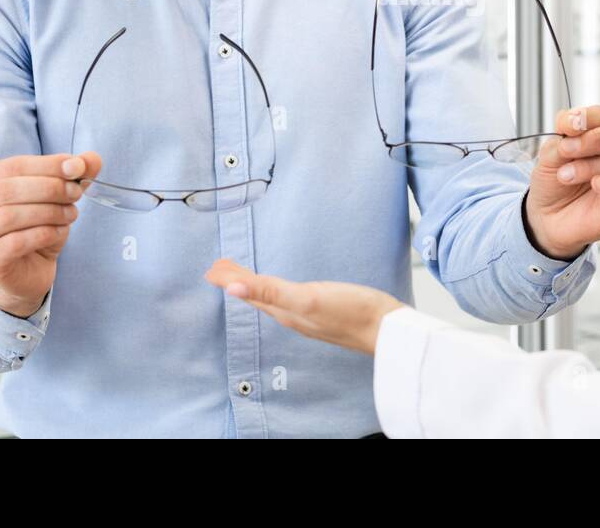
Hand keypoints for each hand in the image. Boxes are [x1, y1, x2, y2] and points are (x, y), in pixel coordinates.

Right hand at [0, 151, 100, 317]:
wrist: (30, 269)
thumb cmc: (38, 225)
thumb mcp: (57, 195)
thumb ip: (73, 173)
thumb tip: (90, 159)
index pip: (13, 166)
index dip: (48, 164)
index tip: (78, 168)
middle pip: (8, 189)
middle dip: (49, 188)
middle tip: (76, 193)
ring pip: (10, 216)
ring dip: (49, 212)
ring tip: (71, 214)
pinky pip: (16, 242)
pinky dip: (44, 233)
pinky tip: (60, 232)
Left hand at [204, 259, 405, 354]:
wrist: (388, 330)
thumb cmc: (353, 312)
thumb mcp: (308, 299)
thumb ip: (271, 292)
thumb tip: (232, 289)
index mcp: (286, 311)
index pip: (250, 291)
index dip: (230, 279)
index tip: (212, 269)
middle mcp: (294, 315)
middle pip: (258, 296)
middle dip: (238, 282)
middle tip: (220, 269)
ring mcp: (310, 315)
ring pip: (272, 299)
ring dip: (255, 286)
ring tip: (244, 277)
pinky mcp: (325, 312)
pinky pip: (290, 300)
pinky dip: (277, 291)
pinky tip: (286, 291)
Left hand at [525, 106, 599, 258]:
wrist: (548, 216)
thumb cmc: (555, 181)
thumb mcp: (550, 154)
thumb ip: (563, 137)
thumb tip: (574, 122)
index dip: (586, 117)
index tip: (564, 126)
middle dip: (594, 139)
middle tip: (566, 150)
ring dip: (592, 166)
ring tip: (567, 175)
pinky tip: (597, 184)